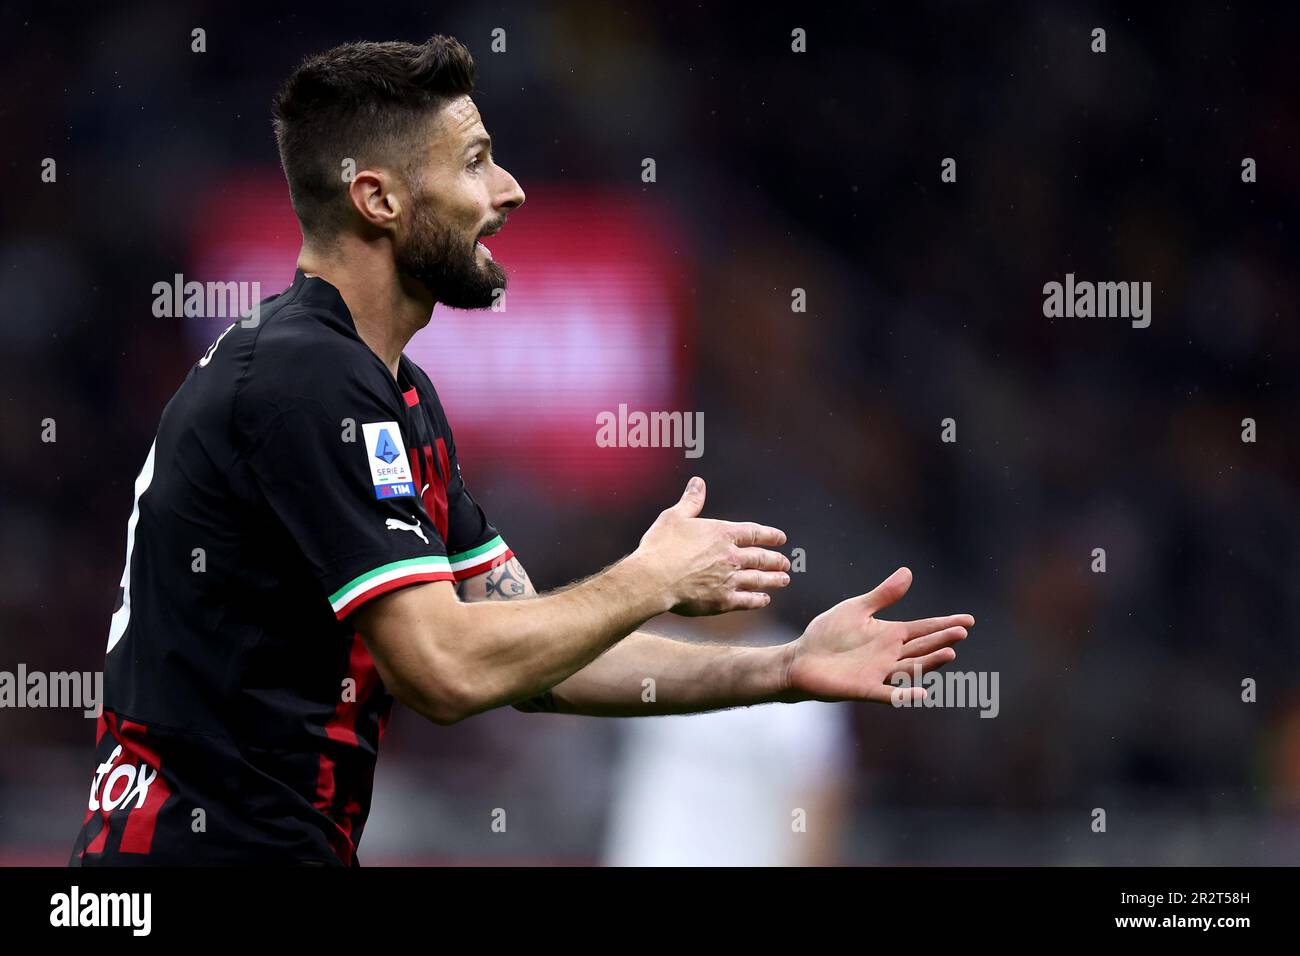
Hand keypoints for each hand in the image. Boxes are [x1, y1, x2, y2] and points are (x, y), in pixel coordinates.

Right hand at [635, 477, 790, 615]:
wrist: (654, 579)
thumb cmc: (661, 547)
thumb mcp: (674, 517)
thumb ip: (691, 501)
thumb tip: (698, 483)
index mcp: (722, 534)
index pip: (754, 533)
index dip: (770, 535)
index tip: (781, 538)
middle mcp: (731, 556)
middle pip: (761, 557)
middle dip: (776, 560)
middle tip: (786, 562)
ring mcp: (729, 579)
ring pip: (759, 579)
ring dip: (774, 579)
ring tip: (784, 579)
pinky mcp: (723, 601)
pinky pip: (747, 600)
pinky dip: (758, 600)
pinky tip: (764, 599)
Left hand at [779, 567, 973, 704]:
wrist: (800, 659)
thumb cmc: (827, 634)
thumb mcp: (856, 609)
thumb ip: (883, 595)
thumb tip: (908, 572)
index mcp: (890, 634)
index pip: (924, 628)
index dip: (945, 624)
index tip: (969, 620)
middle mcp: (890, 654)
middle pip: (923, 647)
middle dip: (942, 639)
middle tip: (962, 631)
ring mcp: (880, 672)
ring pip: (912, 668)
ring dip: (930, 662)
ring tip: (950, 653)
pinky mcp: (865, 688)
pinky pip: (889, 693)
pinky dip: (904, 694)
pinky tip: (921, 693)